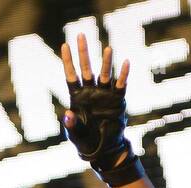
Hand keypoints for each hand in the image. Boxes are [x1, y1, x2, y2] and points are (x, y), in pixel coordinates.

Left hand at [60, 35, 137, 182]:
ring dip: (106, 62)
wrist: (103, 149)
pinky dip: (122, 75)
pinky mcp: (117, 101)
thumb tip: (67, 114)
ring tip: (108, 48)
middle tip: (81, 35)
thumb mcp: (75, 134)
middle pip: (86, 69)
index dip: (68, 61)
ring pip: (104, 75)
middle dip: (84, 53)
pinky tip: (125, 63)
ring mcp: (104, 95)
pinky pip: (120, 86)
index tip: (65, 45)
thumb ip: (71, 125)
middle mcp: (90, 92)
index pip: (71, 75)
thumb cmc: (85, 141)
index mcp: (77, 97)